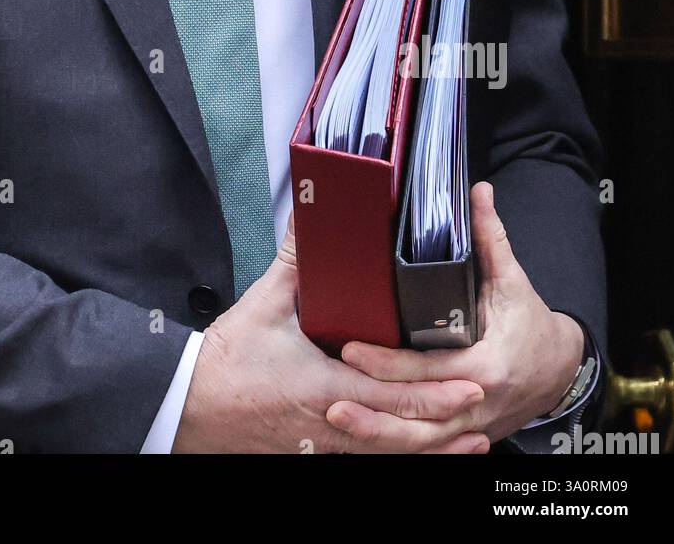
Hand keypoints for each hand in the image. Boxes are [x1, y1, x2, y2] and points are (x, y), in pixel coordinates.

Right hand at [172, 210, 488, 452]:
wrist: (191, 405)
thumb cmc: (227, 360)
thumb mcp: (264, 304)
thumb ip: (297, 261)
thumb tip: (313, 216)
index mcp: (324, 385)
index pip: (392, 393)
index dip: (435, 392)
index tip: (470, 383)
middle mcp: (332, 422)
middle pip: (402, 432)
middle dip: (446, 422)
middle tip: (482, 407)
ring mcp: (325, 443)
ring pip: (388, 452)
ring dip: (432, 448)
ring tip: (469, 441)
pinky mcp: (316, 450)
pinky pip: (366, 457)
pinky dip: (398, 454)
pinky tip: (417, 449)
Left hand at [331, 181, 586, 447]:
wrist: (560, 370)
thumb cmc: (532, 325)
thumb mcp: (514, 281)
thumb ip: (491, 238)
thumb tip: (478, 191)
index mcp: (486, 366)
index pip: (429, 369)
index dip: (390, 364)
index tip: (351, 349)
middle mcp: (476, 403)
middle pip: (420, 415)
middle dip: (374, 410)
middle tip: (329, 397)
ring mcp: (469, 426)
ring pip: (420, 441)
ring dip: (378, 436)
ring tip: (338, 420)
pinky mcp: (461, 435)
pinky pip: (427, 445)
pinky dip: (396, 444)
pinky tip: (363, 436)